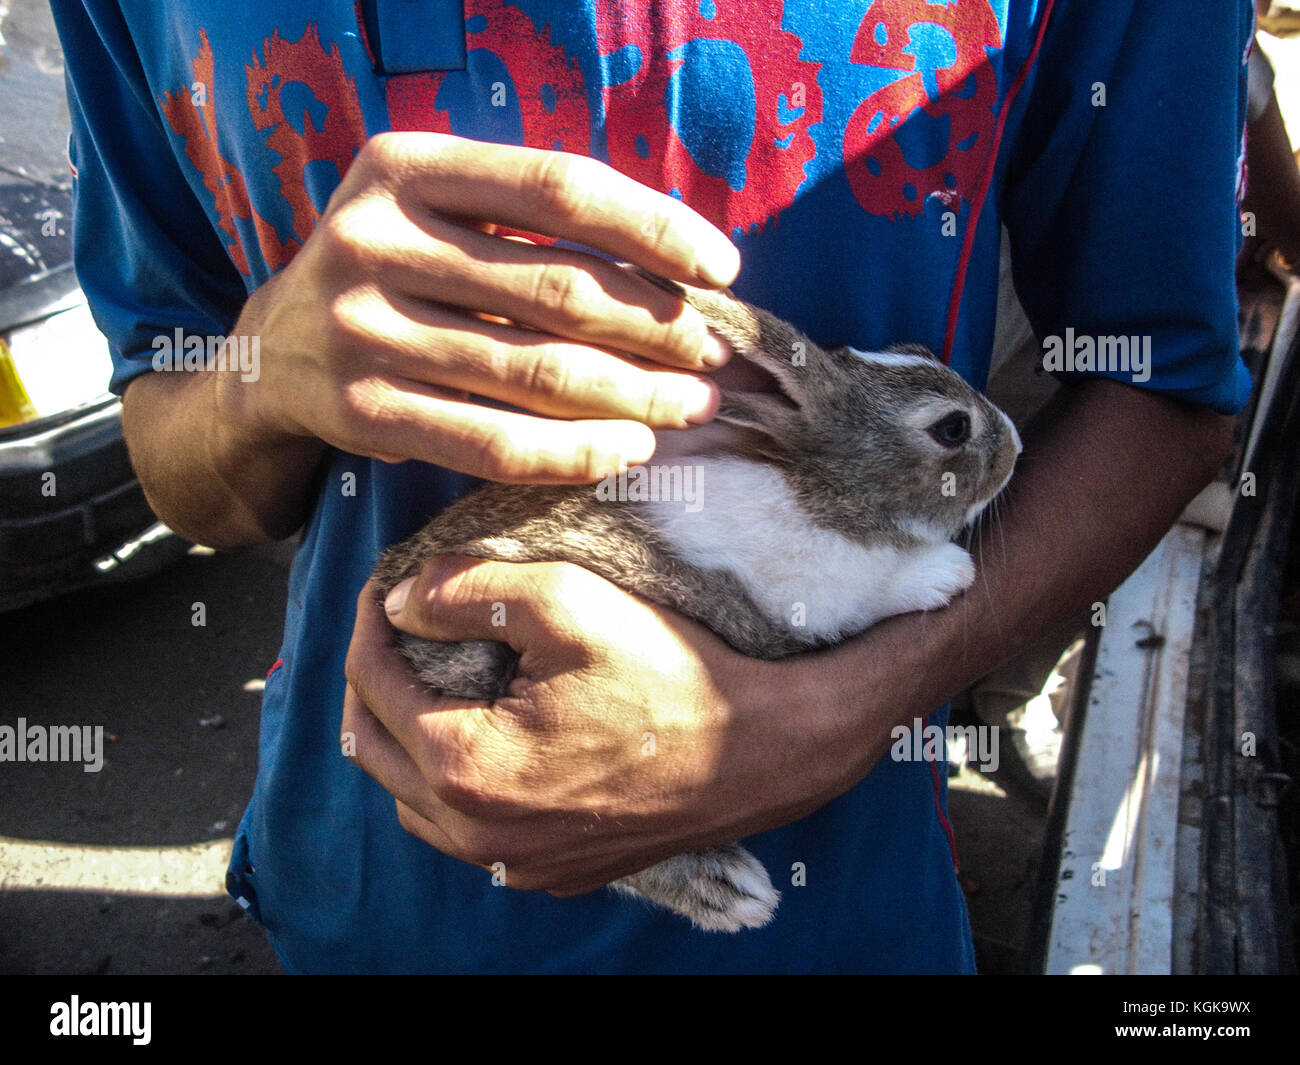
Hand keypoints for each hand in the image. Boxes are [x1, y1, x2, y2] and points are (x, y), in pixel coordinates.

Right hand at [223, 132, 740, 483]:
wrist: (272, 353)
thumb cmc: (394, 273)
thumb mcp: (435, 211)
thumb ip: (527, 221)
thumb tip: (676, 269)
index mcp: (403, 167)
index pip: (559, 187)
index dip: (654, 228)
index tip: (723, 269)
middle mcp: (372, 239)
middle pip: (558, 289)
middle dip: (659, 328)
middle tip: (715, 355)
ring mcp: (360, 330)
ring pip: (535, 373)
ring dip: (635, 396)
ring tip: (692, 406)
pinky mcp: (362, 412)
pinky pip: (492, 445)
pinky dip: (573, 453)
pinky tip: (628, 450)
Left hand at [340, 556, 829, 894]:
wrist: (764, 752)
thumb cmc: (669, 673)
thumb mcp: (566, 603)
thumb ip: (466, 591)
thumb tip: (400, 598)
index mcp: (467, 767)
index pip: (373, 685)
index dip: (369, 622)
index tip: (386, 583)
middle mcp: (477, 834)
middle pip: (375, 749)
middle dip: (375, 680)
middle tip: (397, 628)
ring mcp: (515, 864)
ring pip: (413, 800)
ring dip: (407, 736)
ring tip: (433, 681)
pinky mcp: (550, 873)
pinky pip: (467, 831)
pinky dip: (452, 782)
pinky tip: (486, 738)